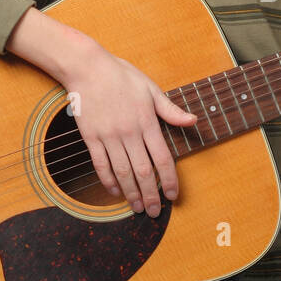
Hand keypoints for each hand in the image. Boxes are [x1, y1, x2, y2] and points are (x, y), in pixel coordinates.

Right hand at [59, 44, 197, 217]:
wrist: (87, 68)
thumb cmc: (121, 76)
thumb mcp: (151, 89)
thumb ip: (171, 110)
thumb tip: (193, 120)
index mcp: (147, 122)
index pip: (163, 158)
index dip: (170, 180)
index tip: (173, 196)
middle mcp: (129, 133)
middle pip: (143, 171)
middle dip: (151, 195)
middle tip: (155, 212)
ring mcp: (109, 136)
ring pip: (122, 172)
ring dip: (131, 193)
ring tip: (137, 208)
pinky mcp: (91, 137)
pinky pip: (100, 164)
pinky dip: (108, 181)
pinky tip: (115, 191)